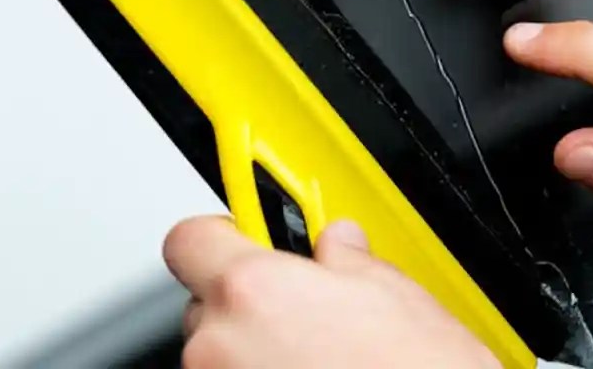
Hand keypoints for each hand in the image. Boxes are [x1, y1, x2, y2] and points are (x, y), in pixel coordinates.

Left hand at [163, 216, 498, 368]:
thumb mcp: (399, 297)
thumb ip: (351, 260)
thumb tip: (340, 245)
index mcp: (255, 289)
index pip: (193, 238)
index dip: (225, 235)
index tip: (250, 236)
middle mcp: (219, 344)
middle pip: (210, 303)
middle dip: (251, 302)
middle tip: (307, 310)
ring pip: (221, 352)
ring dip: (257, 349)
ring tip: (321, 358)